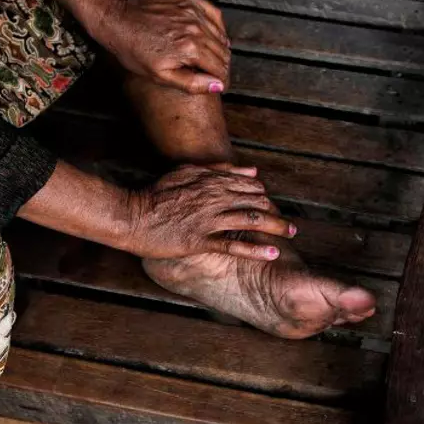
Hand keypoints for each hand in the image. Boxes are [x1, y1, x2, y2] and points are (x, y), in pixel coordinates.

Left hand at [97, 0, 229, 94]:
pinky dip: (218, 27)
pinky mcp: (189, 0)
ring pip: (221, 35)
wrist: (119, 20)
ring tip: (213, 57)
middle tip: (216, 74)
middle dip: (222, 66)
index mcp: (191, 50)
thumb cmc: (134, 50)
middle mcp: (196, 29)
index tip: (222, 86)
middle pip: (223, 52)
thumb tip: (218, 86)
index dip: (223, 81)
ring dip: (221, 48)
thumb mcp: (161, 76)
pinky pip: (214, 14)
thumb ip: (192, 82)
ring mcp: (193, 12)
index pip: (220, 68)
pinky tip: (213, 35)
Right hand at [121, 165, 294, 259]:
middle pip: (255, 202)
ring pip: (250, 220)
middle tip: (292, 226)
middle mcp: (214, 197)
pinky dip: (256, 250)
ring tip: (291, 234)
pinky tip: (273, 254)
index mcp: (212, 180)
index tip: (272, 208)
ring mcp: (208, 219)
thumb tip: (252, 170)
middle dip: (277, 213)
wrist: (132, 216)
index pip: (249, 185)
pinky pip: (233, 245)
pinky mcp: (200, 240)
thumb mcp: (186, 172)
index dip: (265, 197)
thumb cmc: (156, 194)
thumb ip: (219, 169)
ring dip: (275, 228)